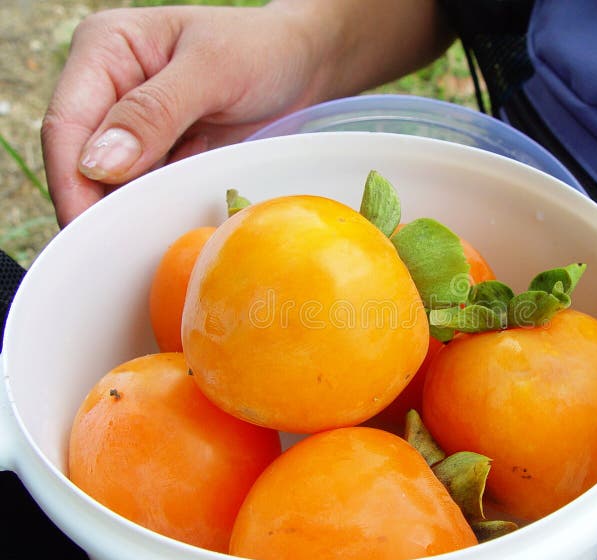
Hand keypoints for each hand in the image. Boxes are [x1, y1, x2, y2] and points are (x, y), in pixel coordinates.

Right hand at [41, 1, 452, 225]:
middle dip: (97, 203)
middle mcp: (110, 88)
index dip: (71, 179)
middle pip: (80, 159)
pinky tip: (176, 217)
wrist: (303, 65)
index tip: (88, 225)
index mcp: (106, 50)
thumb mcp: (211, 70)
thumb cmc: (262, 49)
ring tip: (154, 235)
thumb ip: (154, 112)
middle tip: (120, 248)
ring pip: (111, 182)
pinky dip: (158, 207)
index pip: (67, 123)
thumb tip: (99, 164)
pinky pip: (147, 189)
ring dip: (130, 210)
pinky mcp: (162, 153)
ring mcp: (135, 126)